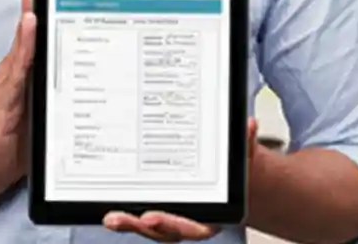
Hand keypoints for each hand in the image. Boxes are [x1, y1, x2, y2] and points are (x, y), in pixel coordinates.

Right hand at [0, 0, 35, 197]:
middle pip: (27, 38)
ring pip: (22, 50)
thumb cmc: (16, 137)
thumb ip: (50, 85)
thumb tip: (76, 64)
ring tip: (35, 2)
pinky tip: (29, 32)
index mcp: (23, 73)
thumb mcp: (39, 108)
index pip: (34, 38)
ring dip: (29, 26)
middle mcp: (13, 74)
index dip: (40, 12)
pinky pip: (17, 72)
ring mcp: (7, 86)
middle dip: (34, 9)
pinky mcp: (5, 100)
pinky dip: (23, 50)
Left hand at [103, 119, 260, 240]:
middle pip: (164, 230)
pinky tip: (108, 208)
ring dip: (128, 223)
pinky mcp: (153, 208)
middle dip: (143, 226)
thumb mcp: (242, 161)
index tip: (152, 216)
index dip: (174, 224)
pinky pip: (138, 213)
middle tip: (122, 217)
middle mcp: (187, 220)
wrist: (228, 182)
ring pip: (147, 226)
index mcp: (212, 216)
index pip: (194, 228)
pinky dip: (125, 212)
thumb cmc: (230, 176)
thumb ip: (246, 147)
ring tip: (111, 217)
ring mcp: (168, 216)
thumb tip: (249, 127)